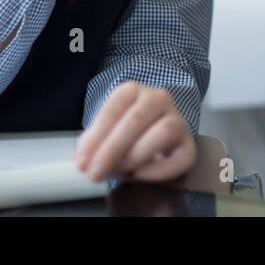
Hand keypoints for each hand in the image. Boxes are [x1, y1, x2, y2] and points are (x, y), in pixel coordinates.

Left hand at [73, 82, 195, 182]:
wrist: (153, 128)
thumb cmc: (125, 130)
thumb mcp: (106, 130)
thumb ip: (92, 144)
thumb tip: (75, 163)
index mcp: (132, 90)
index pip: (113, 108)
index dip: (96, 136)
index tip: (82, 161)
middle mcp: (158, 98)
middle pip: (136, 120)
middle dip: (112, 150)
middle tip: (96, 172)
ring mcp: (177, 118)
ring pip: (164, 131)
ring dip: (137, 155)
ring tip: (120, 170)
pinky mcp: (188, 142)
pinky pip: (183, 156)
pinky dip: (162, 169)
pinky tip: (141, 174)